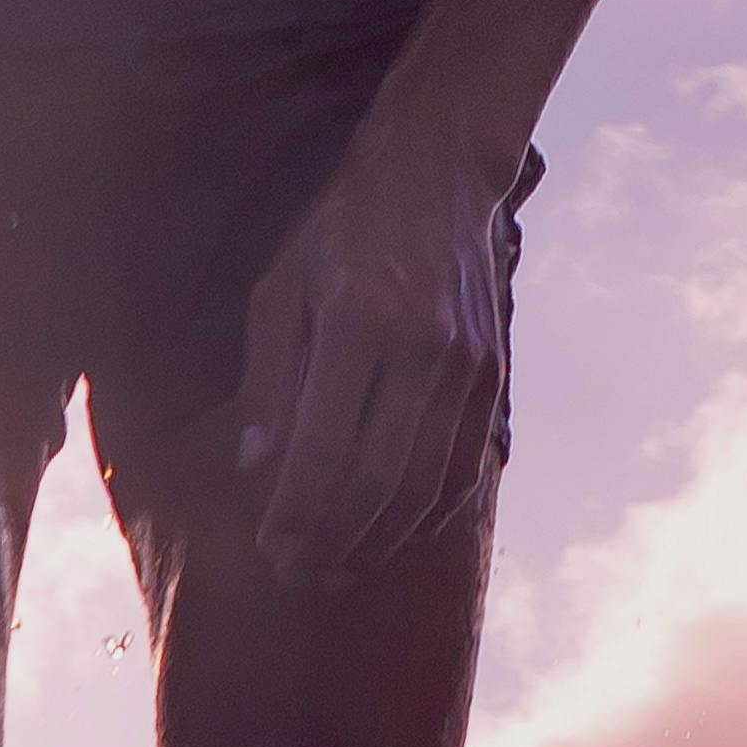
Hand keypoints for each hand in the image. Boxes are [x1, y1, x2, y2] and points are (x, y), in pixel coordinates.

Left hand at [233, 107, 516, 578]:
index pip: (322, 449)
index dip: (296, 514)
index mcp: (356, 320)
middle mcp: (419, 345)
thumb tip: (254, 467)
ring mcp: (465, 362)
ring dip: (380, 540)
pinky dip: (429, 512)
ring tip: (341, 569)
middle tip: (300, 576)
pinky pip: (463, 466)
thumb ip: (268, 379)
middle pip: (375, 480)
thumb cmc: (341, 227)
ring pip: (425, 485)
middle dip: (333, 542)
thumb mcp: (281, 286)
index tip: (272, 551)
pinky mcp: (493, 372)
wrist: (438, 170)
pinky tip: (395, 533)